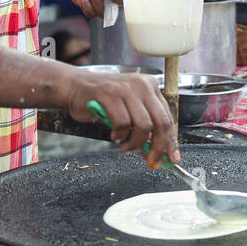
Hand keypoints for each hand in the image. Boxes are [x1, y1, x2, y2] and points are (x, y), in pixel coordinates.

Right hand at [64, 71, 178, 165]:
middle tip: (151, 160)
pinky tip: (114, 135)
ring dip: (134, 143)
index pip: (167, 117)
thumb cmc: (102, 100)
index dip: (170, 141)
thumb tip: (156, 151)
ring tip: (125, 146)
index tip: (172, 157)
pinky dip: (119, 135)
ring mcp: (126, 88)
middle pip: (160, 122)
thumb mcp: (129, 108)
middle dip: (158, 147)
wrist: (75, 87)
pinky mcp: (109, 95)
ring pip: (143, 125)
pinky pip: (122, 123)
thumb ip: (144, 125)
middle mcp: (141, 85)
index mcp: (150, 86)